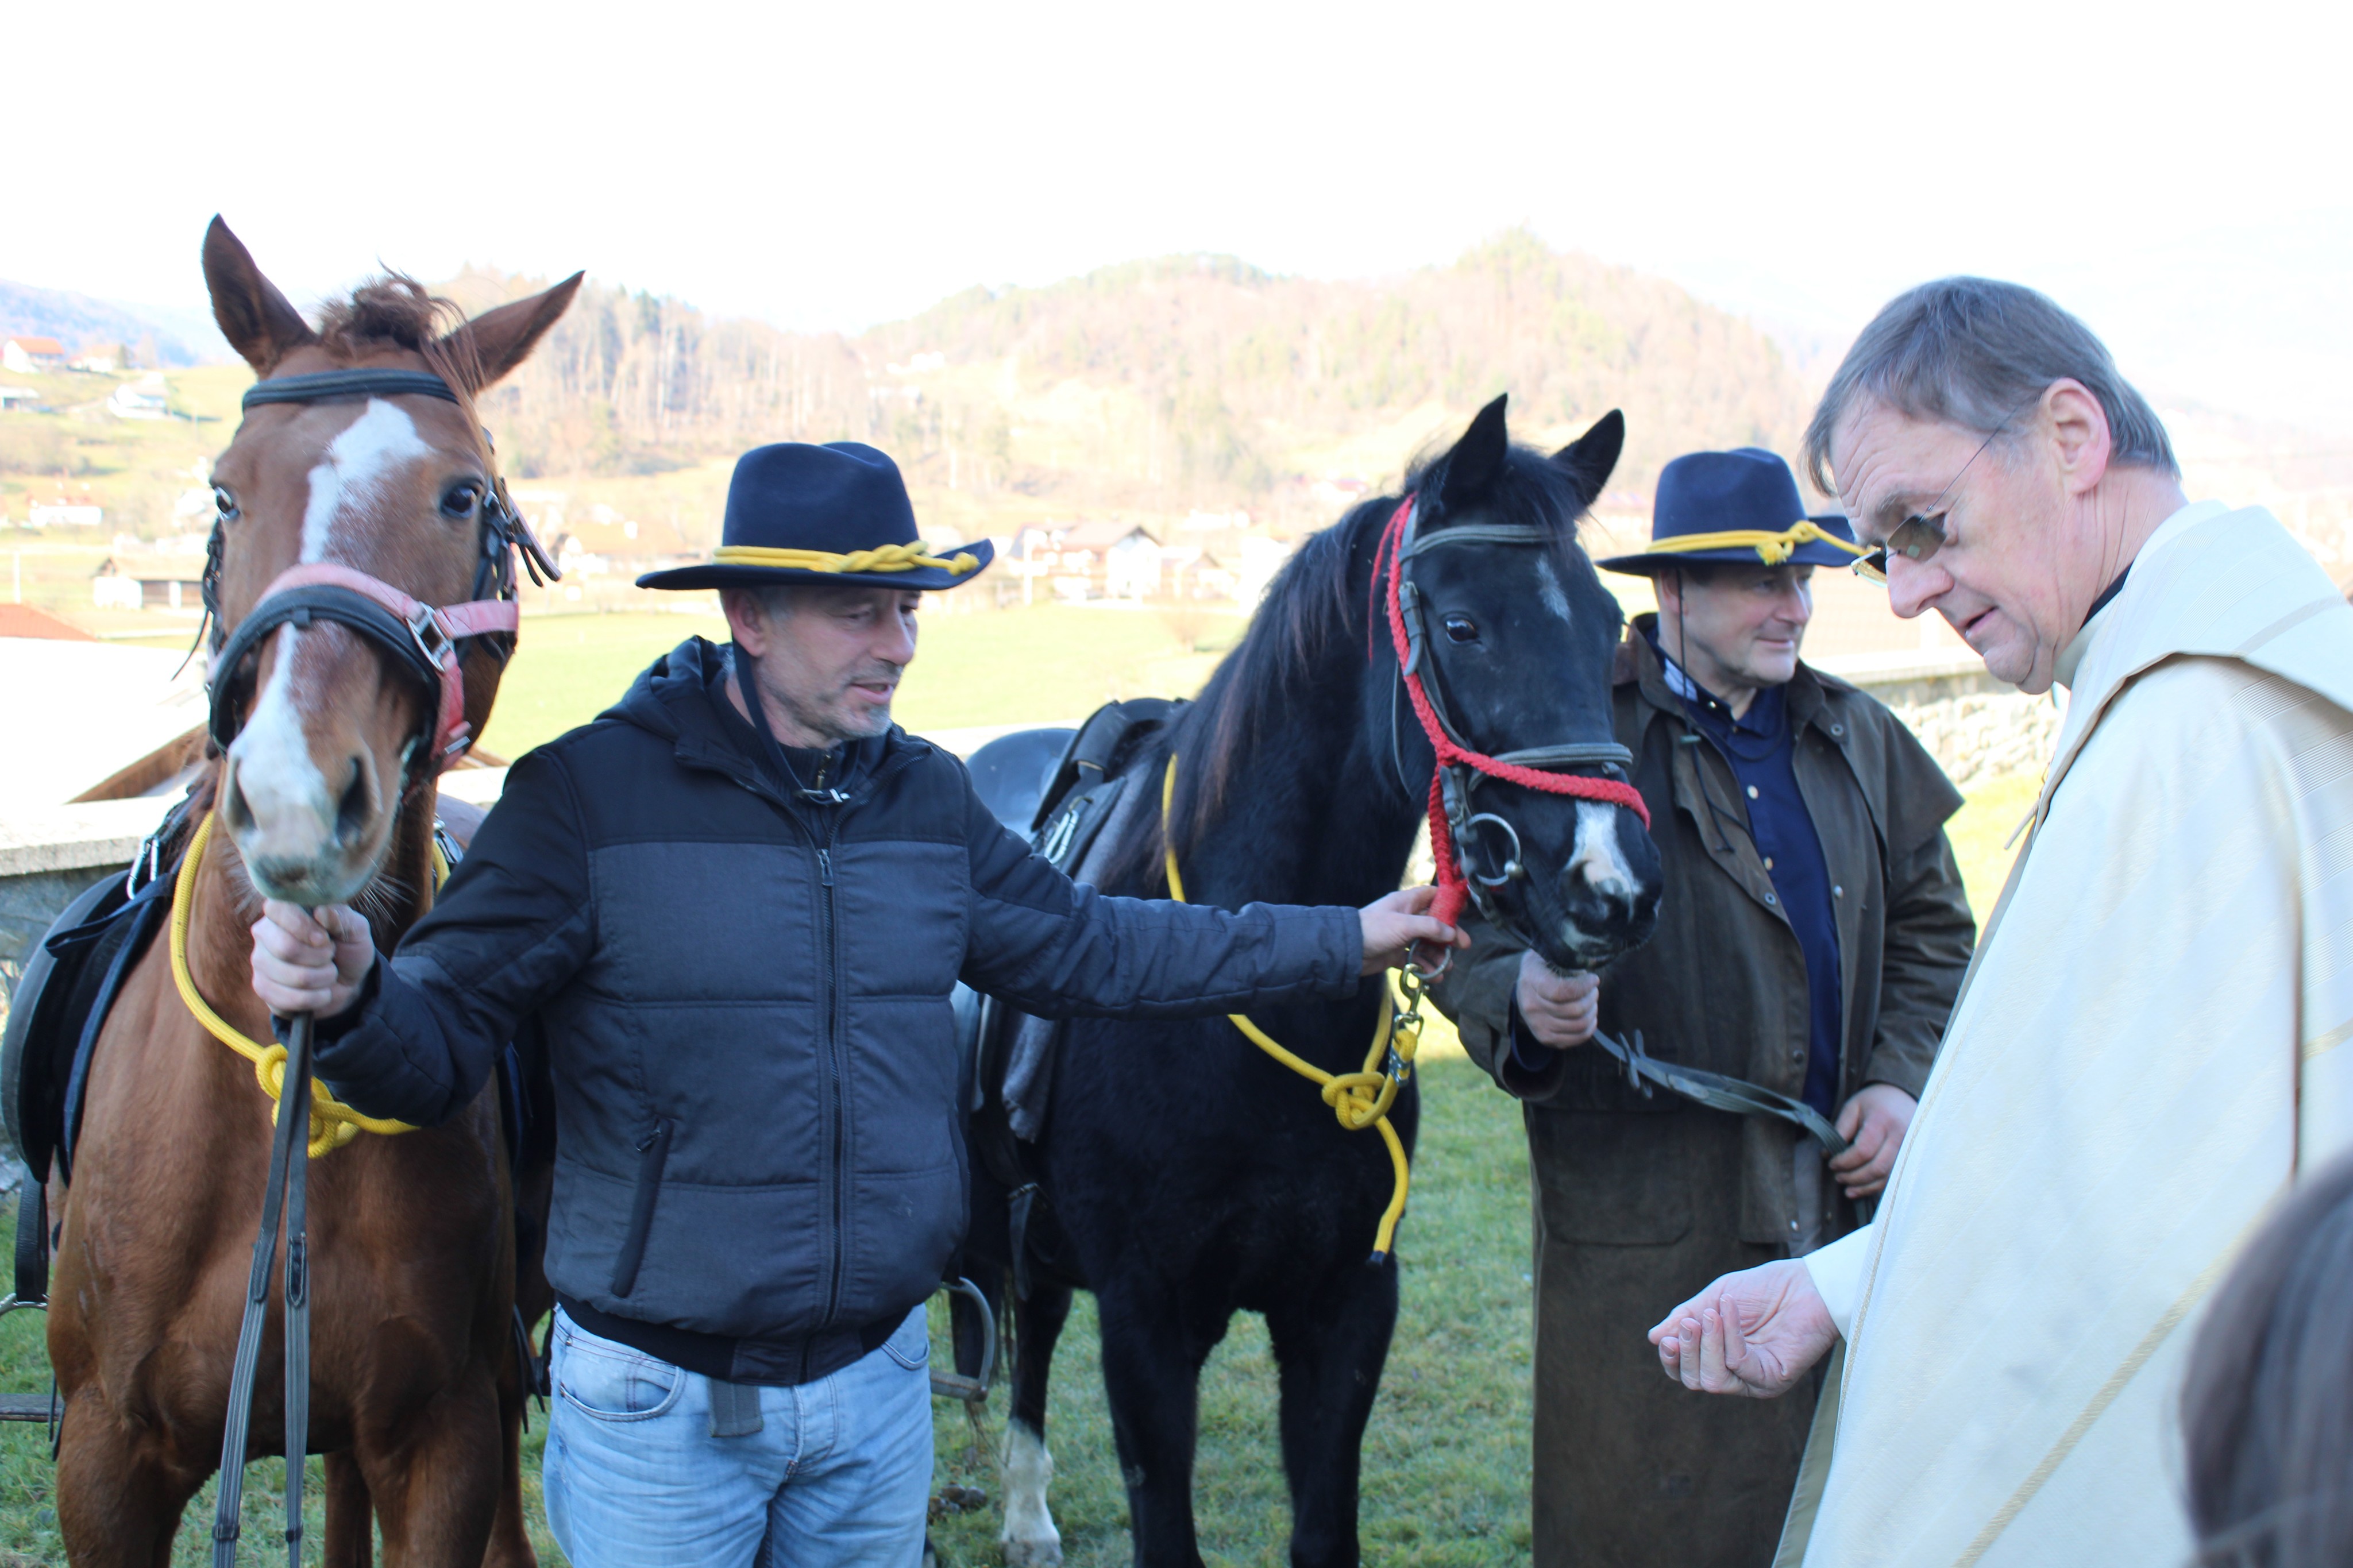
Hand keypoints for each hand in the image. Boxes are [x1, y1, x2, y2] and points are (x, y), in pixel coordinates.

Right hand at [250, 901, 375, 1018]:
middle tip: (330, 955)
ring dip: (323, 979)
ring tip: (328, 973)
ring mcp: (260, 961)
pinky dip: (316, 998)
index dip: (304, 926)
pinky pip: (289, 999)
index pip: (279, 909)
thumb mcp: (356, 929)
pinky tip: (320, 991)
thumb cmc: (347, 948)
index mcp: (284, 910)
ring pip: (293, 976)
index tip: (325, 938)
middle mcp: (265, 932)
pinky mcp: (262, 987)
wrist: (345, 982)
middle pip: (287, 948)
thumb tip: (321, 911)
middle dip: (321, 957)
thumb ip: (342, 918)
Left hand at [1357, 887, 1467, 974]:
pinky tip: (1434, 976)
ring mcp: (1401, 936)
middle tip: (1463, 947)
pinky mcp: (1395, 954)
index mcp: (1406, 902)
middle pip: (1434, 924)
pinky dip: (1425, 967)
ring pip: (1426, 945)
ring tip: (1447, 967)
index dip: (1447, 901)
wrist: (1347, 951)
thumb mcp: (1405, 924)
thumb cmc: (1374, 929)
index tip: (1463, 911)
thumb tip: (1452, 934)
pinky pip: (1415, 960)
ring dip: (1438, 955)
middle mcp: (1406, 918)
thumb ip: (1430, 928)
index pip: (1431, 895)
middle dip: (1448, 936)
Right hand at [1514, 951, 1597, 1048]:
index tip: (1593, 979)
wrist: (1526, 988)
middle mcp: (1530, 1005)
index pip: (1561, 991)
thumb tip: (1590, 962)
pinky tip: (1590, 1016)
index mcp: (1531, 979)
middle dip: (1591, 998)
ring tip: (1591, 1001)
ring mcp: (1536, 1024)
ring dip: (1592, 1011)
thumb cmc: (1545, 967)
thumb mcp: (1549, 953)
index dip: (1584, 986)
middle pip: (1574, 1010)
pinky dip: (1589, 1028)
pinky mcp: (1545, 1038)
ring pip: (1578, 1025)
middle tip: (1593, 989)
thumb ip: (1566, 957)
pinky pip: (1576, 1039)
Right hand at [1648, 1259, 1835, 1397]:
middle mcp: (1736, 1376)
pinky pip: (1740, 1365)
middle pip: (1695, 1380)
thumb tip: (1654, 1337)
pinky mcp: (1774, 1378)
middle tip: (1690, 1321)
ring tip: (1709, 1315)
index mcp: (1719, 1359)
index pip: (1686, 1372)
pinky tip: (1728, 1309)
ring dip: (1706, 1346)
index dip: (1671, 1359)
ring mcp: (1755, 1381)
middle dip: (1686, 1351)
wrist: (1805, 1284)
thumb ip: (1686, 1318)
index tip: (1665, 1337)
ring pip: (1713, 1381)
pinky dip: (1729, 1336)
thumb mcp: (1713, 1299)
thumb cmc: (1763, 1290)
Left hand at [1829, 1083, 1915, 1198]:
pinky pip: (1895, 1178)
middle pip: (1877, 1167)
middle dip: (1854, 1177)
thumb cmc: (1874, 1102)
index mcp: (1883, 1120)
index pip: (1863, 1150)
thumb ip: (1840, 1129)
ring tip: (1848, 1188)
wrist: (1903, 1096)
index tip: (1832, 1163)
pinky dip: (1878, 1187)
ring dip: (1865, 1187)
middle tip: (1838, 1177)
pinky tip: (1863, 1189)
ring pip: (1888, 1177)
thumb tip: (1827, 1154)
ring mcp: (1910, 1149)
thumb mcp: (1853, 1107)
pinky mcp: (1913, 1158)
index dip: (1845, 1161)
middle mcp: (1901, 1136)